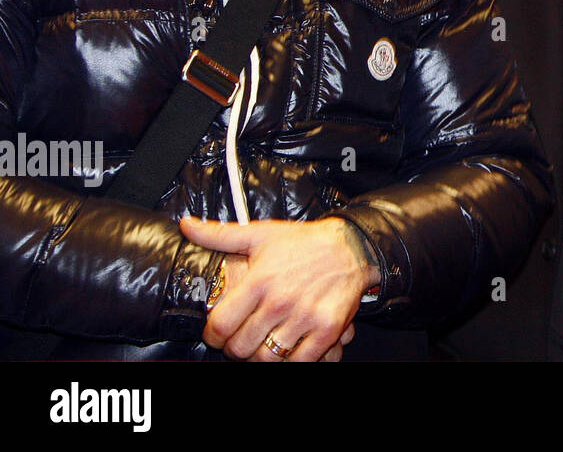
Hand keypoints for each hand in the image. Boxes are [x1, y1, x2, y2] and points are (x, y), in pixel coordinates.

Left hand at [182, 216, 379, 361]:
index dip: (213, 336)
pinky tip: (289, 348)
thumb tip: (186, 226)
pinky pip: (300, 361)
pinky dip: (291, 361)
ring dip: (261, 356)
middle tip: (241, 340)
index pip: (220, 326)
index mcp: (259, 281)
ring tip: (263, 345)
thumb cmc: (303, 242)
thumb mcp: (260, 235)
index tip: (218, 334)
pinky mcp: (328, 329)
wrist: (351, 246)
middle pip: (241, 348)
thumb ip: (219, 235)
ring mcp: (305, 317)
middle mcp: (280, 301)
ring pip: (268, 359)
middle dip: (236, 348)